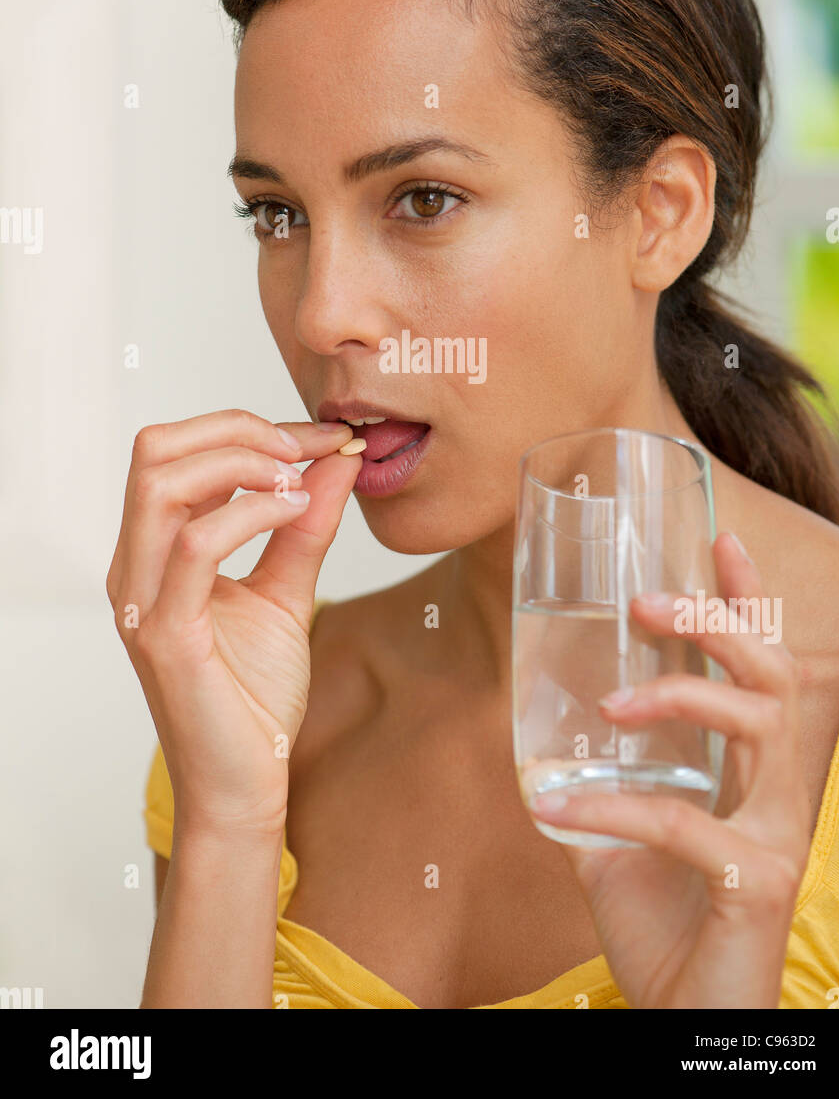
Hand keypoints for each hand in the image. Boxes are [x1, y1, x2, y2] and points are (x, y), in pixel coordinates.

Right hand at [106, 409, 357, 838]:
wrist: (246, 782)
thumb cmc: (255, 695)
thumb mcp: (288, 590)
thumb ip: (305, 524)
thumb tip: (335, 458)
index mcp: (151, 554)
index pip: (173, 452)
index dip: (246, 427)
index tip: (320, 436)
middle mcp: (133, 569)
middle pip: (155, 449)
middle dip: (237, 429)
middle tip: (304, 448)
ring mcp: (142, 602)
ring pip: (162, 484)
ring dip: (241, 463)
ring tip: (298, 480)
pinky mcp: (166, 635)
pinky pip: (195, 546)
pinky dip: (250, 512)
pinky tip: (295, 513)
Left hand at [532, 532, 810, 1008]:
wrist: (686, 1021)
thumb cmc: (667, 930)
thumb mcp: (621, 845)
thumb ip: (599, 795)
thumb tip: (545, 756)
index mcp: (749, 773)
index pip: (763, 667)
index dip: (748, 600)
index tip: (719, 537)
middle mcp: (775, 793)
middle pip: (774, 677)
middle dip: (716, 623)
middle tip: (649, 601)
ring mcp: (775, 836)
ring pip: (758, 726)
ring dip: (680, 696)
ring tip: (611, 702)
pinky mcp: (754, 883)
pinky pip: (682, 823)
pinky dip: (615, 808)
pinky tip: (564, 809)